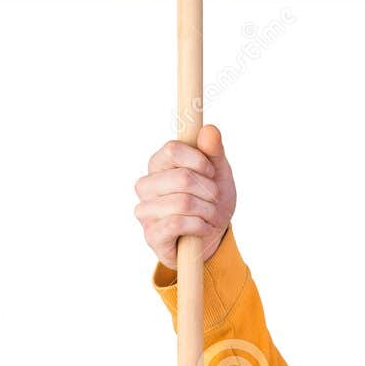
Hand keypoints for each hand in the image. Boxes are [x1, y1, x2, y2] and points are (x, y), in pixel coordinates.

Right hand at [134, 124, 236, 268]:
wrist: (213, 236)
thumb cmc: (212, 199)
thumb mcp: (219, 172)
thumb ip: (214, 150)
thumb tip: (209, 129)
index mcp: (159, 164)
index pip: (172, 148)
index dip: (199, 160)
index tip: (211, 171)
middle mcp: (146, 185)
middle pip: (182, 177)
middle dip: (210, 190)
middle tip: (215, 198)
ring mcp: (145, 211)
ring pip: (182, 202)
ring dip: (208, 210)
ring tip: (211, 215)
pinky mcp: (151, 235)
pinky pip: (177, 223)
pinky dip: (200, 226)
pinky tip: (203, 228)